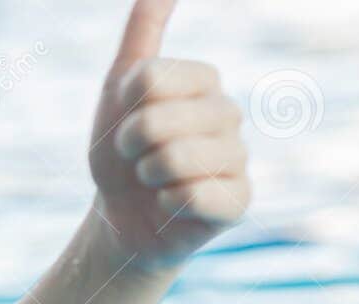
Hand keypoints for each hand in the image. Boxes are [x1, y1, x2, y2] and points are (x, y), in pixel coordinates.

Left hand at [88, 0, 249, 269]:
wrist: (122, 217)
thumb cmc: (122, 153)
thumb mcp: (120, 87)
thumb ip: (143, 31)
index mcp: (204, 83)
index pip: (153, 78)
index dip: (125, 107)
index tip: (126, 124)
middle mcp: (229, 116)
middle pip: (159, 120)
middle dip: (130, 146)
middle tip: (136, 160)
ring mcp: (237, 160)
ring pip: (175, 159)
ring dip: (147, 176)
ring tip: (154, 182)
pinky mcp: (238, 202)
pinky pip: (194, 196)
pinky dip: (167, 203)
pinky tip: (171, 205)